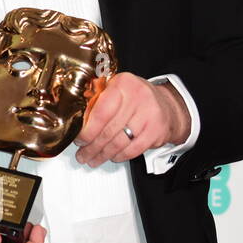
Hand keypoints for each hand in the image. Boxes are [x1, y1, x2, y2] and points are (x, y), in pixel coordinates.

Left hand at [75, 73, 190, 166]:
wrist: (167, 105)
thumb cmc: (135, 97)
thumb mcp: (116, 89)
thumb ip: (98, 99)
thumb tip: (76, 120)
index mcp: (123, 83)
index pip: (102, 112)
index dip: (88, 130)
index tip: (79, 139)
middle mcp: (138, 97)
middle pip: (109, 129)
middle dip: (92, 146)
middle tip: (82, 153)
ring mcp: (150, 115)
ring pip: (120, 142)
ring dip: (103, 154)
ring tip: (92, 158)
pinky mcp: (157, 131)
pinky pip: (134, 149)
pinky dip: (120, 156)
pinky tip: (111, 157)